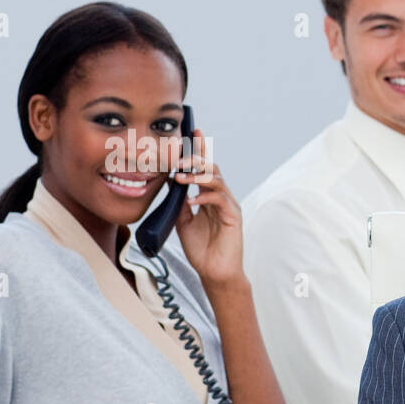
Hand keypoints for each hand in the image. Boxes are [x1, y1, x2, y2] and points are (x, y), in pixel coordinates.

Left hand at [172, 128, 245, 290]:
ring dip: (198, 176)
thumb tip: (171, 183)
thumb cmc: (201, 249)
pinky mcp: (233, 217)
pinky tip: (192, 201)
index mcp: (208, 196)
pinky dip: (204, 197)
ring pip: (217, 180)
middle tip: (177, 158)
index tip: (192, 130)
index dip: (200, 149)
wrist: (214, 273)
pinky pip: (220, 200)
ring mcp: (228, 206)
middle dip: (196, 160)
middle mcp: (221, 197)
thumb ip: (179, 202)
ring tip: (180, 177)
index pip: (204, 167)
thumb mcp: (183, 221)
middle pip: (212, 168)